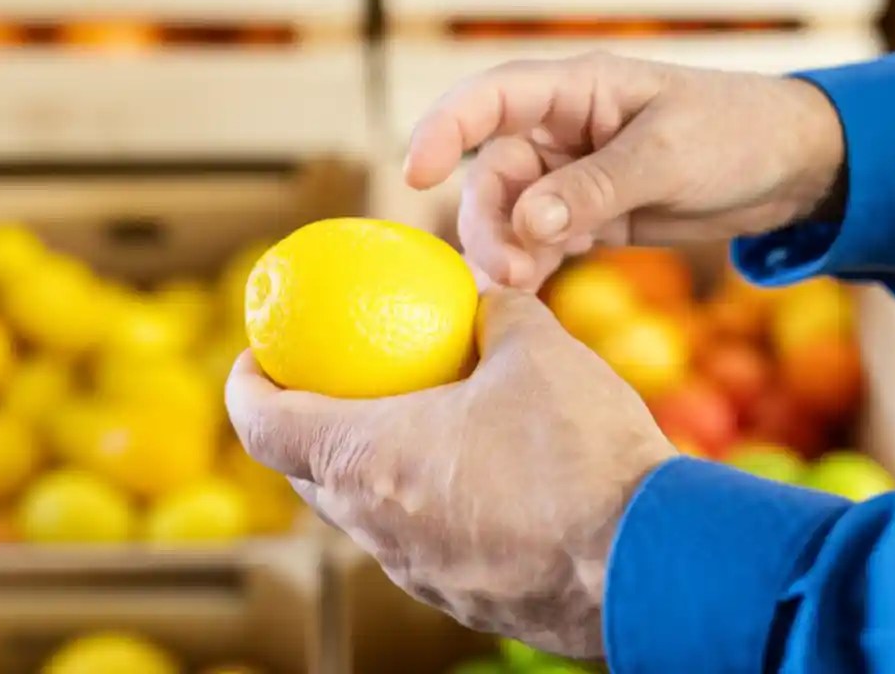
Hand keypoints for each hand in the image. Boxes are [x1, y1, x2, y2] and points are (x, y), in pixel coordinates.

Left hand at [226, 288, 676, 655]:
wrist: (648, 562)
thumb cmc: (578, 451)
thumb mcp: (537, 351)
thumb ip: (497, 314)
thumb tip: (483, 296)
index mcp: (367, 459)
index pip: (262, 426)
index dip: (246, 386)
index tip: (257, 355)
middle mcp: (377, 526)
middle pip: (309, 474)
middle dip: (308, 425)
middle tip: (335, 381)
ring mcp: (419, 571)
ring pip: (369, 512)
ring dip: (374, 466)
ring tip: (414, 424)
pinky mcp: (464, 598)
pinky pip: (423, 542)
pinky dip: (428, 501)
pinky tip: (482, 476)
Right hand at [403, 52, 844, 289]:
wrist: (790, 169)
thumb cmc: (736, 134)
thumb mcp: (668, 156)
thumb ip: (596, 187)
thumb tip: (527, 222)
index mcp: (576, 92)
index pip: (489, 98)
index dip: (445, 129)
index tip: (416, 174)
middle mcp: (562, 132)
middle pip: (493, 173)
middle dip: (489, 221)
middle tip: (510, 270)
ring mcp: (573, 178)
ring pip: (510, 215)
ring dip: (506, 250)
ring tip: (522, 286)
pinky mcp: (589, 218)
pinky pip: (541, 244)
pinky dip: (531, 267)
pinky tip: (529, 294)